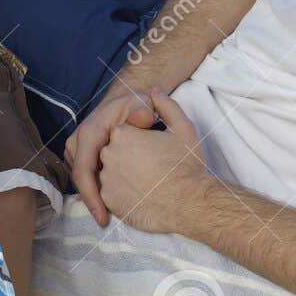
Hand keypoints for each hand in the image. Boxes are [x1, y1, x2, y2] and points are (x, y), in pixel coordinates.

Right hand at [65, 85, 158, 226]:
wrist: (126, 101)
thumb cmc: (136, 105)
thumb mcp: (143, 103)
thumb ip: (144, 111)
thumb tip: (143, 119)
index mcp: (90, 132)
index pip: (83, 170)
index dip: (92, 197)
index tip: (103, 218)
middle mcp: (77, 142)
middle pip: (80, 180)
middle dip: (93, 202)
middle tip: (108, 222)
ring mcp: (76, 151)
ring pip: (82, 181)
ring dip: (94, 197)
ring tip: (114, 214)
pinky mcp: (80, 158)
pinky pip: (85, 179)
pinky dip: (97, 191)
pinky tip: (113, 202)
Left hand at [97, 89, 210, 234]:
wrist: (189, 203)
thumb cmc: (186, 165)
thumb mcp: (183, 128)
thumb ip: (166, 105)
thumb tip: (155, 91)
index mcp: (122, 132)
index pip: (124, 133)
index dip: (140, 143)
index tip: (154, 152)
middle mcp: (108, 153)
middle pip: (115, 152)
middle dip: (129, 158)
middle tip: (152, 168)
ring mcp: (106, 177)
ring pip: (111, 173)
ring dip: (124, 176)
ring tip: (148, 182)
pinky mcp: (108, 199)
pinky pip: (111, 193)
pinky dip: (122, 194)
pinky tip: (141, 195)